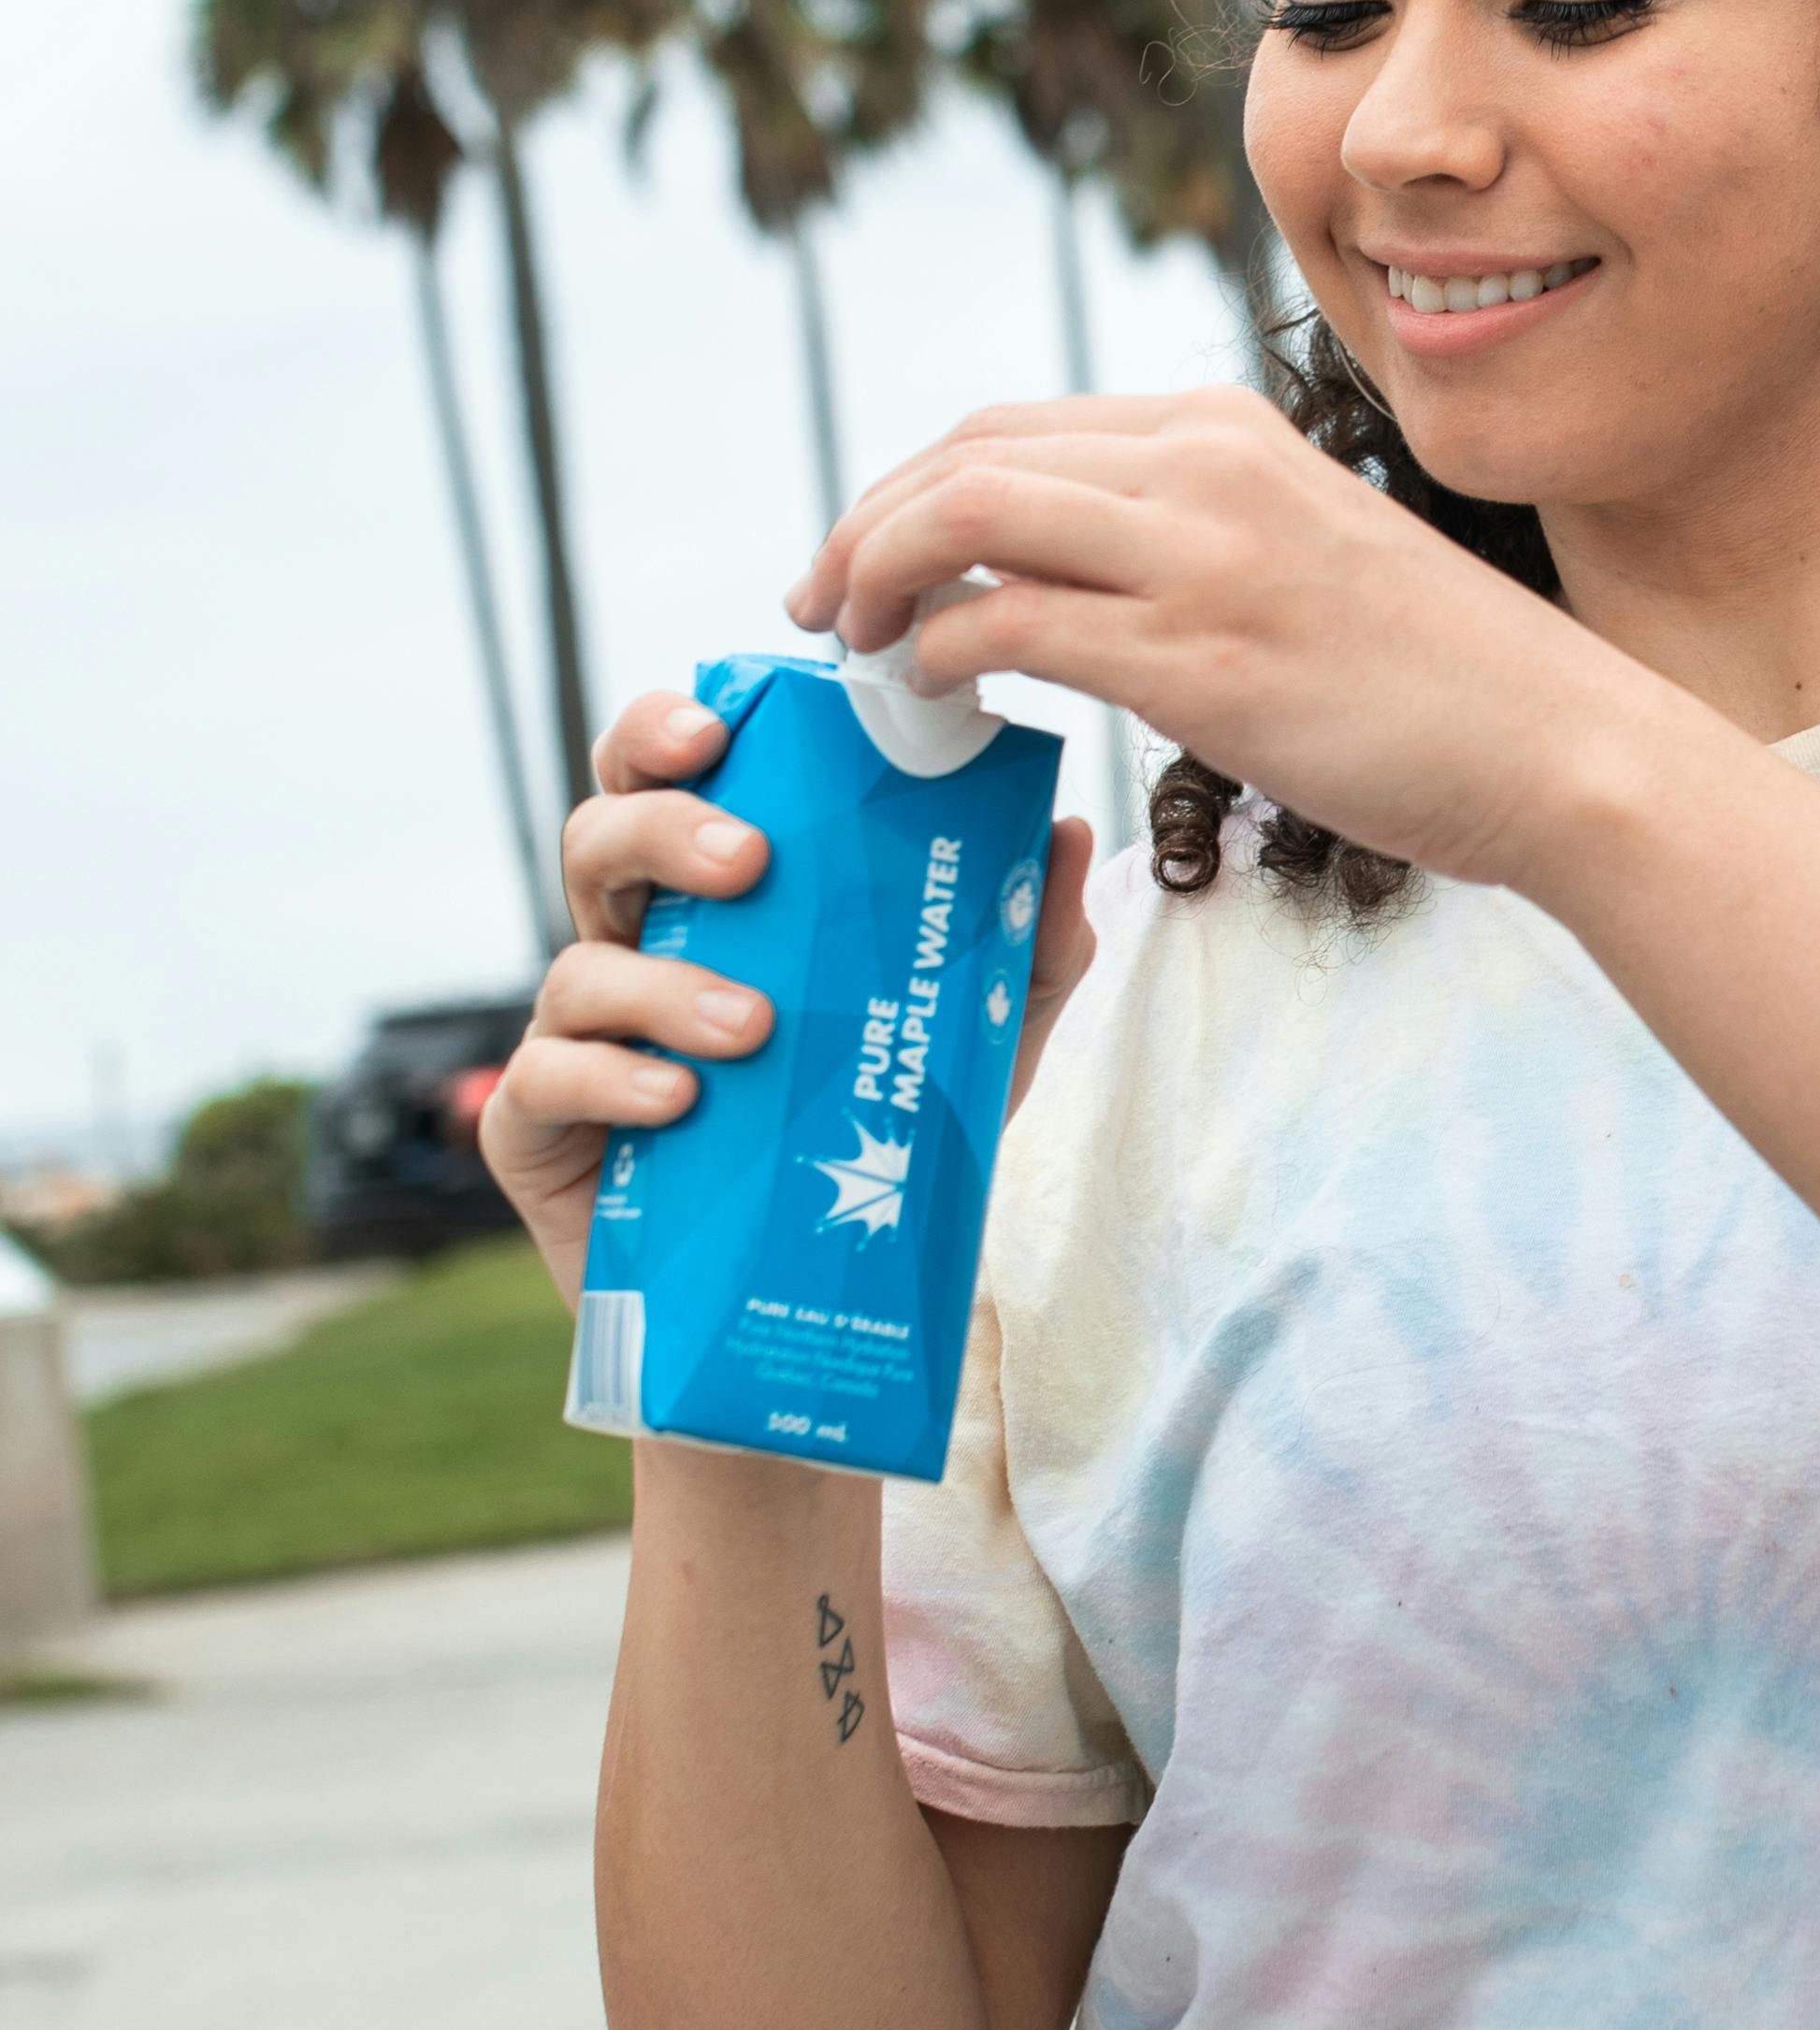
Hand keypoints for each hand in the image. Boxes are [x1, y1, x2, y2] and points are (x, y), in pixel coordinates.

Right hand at [482, 688, 1099, 1310]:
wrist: (811, 1300)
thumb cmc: (872, 1137)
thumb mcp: (971, 1040)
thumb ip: (1023, 945)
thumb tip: (1071, 835)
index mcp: (709, 901)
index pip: (660, 780)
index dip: (662, 733)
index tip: (715, 729)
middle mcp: (630, 948)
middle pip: (597, 841)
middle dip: (661, 829)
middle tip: (749, 860)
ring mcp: (575, 1037)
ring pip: (576, 965)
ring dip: (663, 984)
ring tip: (750, 1025)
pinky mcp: (537, 1131)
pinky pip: (543, 1080)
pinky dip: (609, 1078)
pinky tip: (678, 1097)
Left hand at [788, 388, 1646, 887]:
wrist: (1557, 744)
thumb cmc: (1442, 678)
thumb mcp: (1306, 551)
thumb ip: (1196, 537)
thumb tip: (1073, 579)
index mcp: (1226, 431)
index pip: (1013, 426)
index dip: (907, 486)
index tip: (866, 555)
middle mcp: (1204, 468)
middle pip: (965, 456)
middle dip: (862, 524)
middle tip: (822, 602)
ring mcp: (1200, 558)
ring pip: (965, 519)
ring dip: (876, 577)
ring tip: (852, 646)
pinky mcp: (1198, 659)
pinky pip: (1009, 624)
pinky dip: (939, 652)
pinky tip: (928, 692)